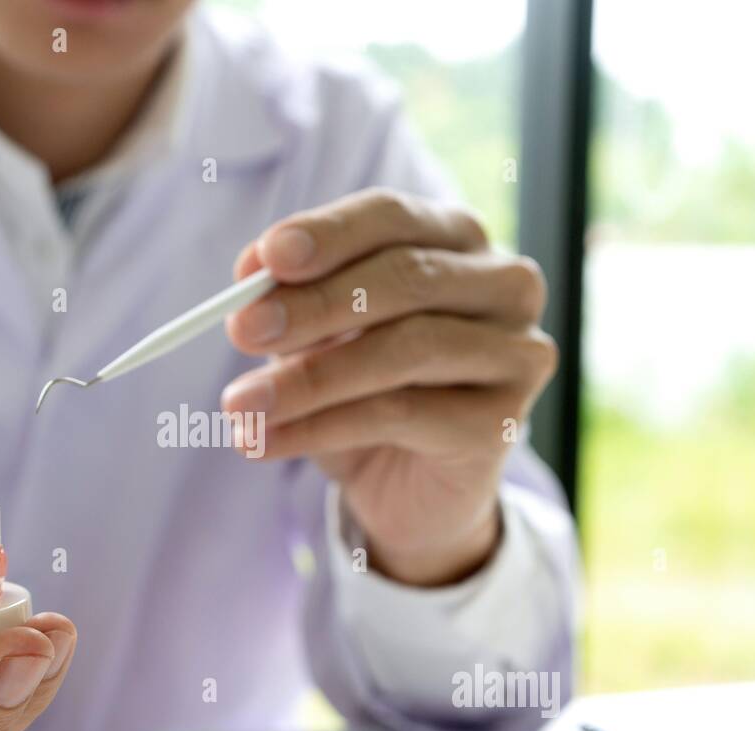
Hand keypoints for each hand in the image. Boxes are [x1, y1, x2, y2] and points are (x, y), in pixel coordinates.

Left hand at [223, 188, 555, 586]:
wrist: (411, 489)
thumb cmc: (365, 392)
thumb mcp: (319, 339)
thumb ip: (295, 299)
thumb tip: (251, 269)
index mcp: (456, 240)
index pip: (391, 217)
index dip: (327, 234)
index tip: (264, 259)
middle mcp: (503, 285)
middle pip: (404, 278)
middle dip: (313, 305)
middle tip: (241, 331)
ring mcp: (515, 352)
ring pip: (403, 349)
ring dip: (307, 379)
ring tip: (240, 405)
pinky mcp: (502, 421)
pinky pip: (400, 415)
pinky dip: (320, 427)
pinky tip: (268, 441)